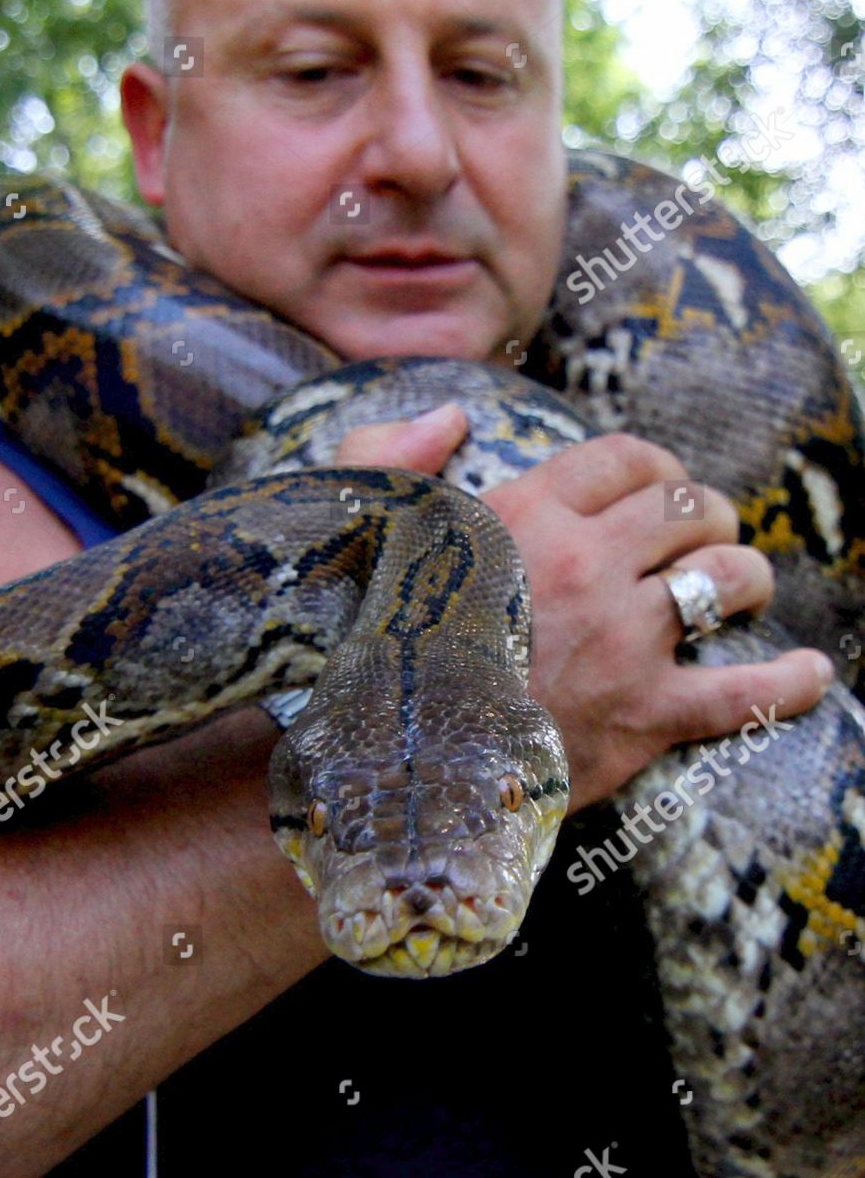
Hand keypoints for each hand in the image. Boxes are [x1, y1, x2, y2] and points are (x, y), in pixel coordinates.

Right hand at [335, 403, 834, 811]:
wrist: (391, 759)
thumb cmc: (373, 644)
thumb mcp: (362, 529)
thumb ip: (392, 455)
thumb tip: (451, 418)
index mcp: (525, 512)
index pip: (624, 459)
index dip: (653, 467)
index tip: (656, 486)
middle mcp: (586, 563)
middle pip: (688, 509)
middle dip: (706, 516)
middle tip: (700, 538)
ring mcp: (623, 640)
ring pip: (724, 579)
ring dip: (743, 576)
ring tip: (740, 587)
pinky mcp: (644, 715)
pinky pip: (742, 694)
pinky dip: (789, 685)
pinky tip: (814, 674)